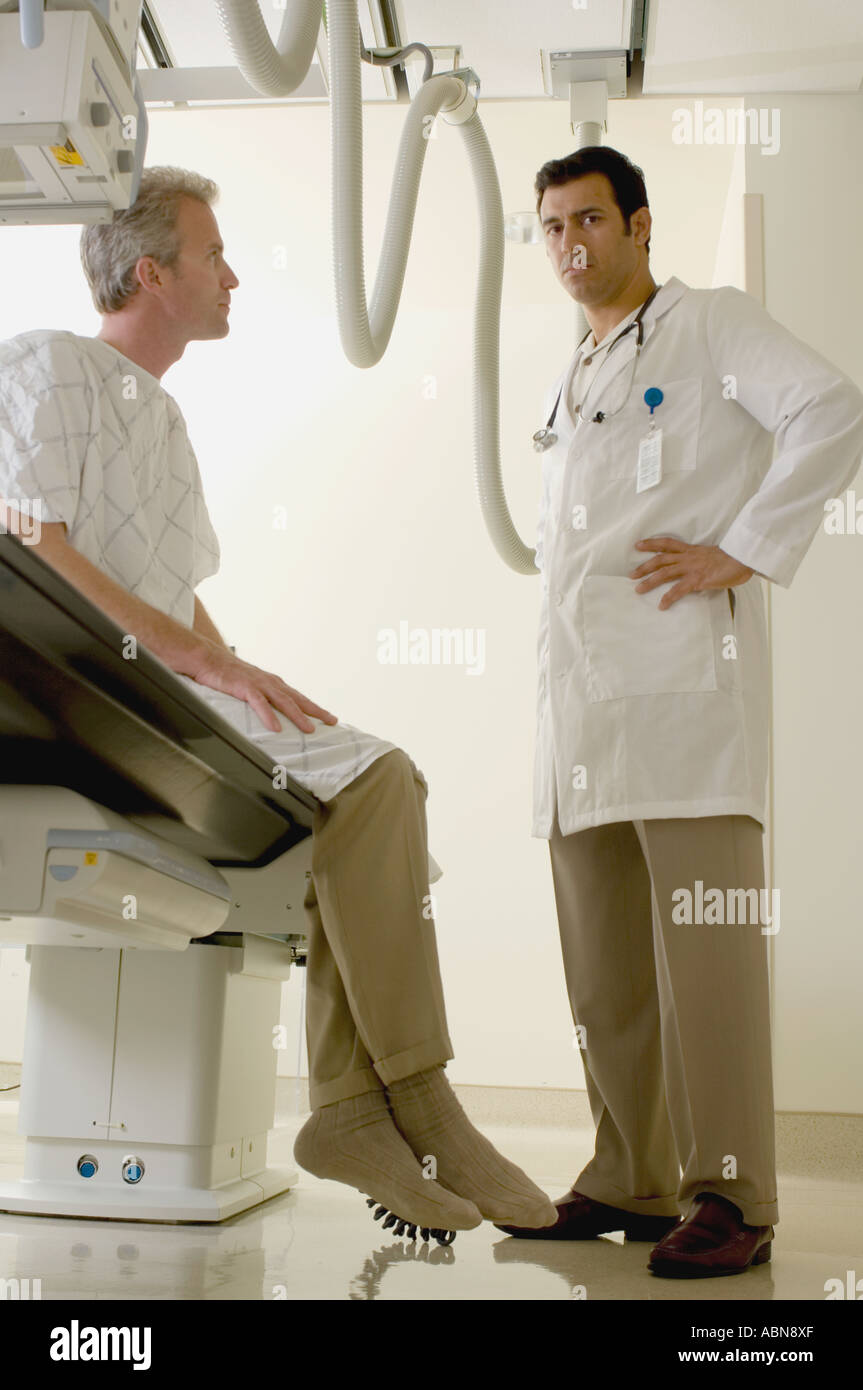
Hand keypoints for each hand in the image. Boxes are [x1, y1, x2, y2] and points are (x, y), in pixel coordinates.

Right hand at [190, 642, 337, 733]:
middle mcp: (270, 682)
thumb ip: (260, 697)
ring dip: (297, 715)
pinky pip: (259, 704)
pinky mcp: (244, 687)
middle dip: (316, 710)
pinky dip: (269, 716)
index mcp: (272, 682)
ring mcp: (258, 684)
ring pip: (283, 701)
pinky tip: (276, 728)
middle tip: (331, 721)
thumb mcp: (248, 685)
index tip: (328, 716)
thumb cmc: (225, 673)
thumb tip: (269, 714)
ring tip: (309, 729)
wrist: (206, 658)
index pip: (298, 696)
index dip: (314, 707)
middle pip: (297, 698)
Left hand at [629, 537, 753, 609]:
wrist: (743, 558)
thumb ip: (702, 561)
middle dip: (644, 567)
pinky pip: (679, 590)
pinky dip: (668, 598)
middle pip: (660, 559)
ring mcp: (692, 568)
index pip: (668, 544)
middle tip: (631, 575)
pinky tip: (661, 605)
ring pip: (664, 573)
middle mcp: (688, 557)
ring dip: (649, 582)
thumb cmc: (733, 559)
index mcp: (692, 550)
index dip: (652, 543)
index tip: (638, 545)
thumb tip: (699, 570)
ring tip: (638, 590)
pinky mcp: (697, 579)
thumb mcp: (713, 556)